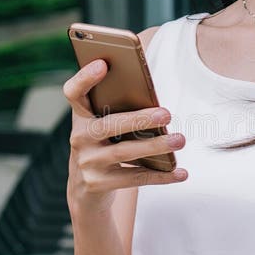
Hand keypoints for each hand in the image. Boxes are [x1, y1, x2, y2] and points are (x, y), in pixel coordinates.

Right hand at [63, 59, 186, 215]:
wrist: (86, 191)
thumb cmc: (105, 146)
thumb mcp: (105, 127)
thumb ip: (121, 111)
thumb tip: (159, 105)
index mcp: (80, 117)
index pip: (74, 92)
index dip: (84, 77)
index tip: (103, 63)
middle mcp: (78, 138)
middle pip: (109, 125)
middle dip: (140, 119)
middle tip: (167, 113)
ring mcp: (86, 163)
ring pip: (124, 152)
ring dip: (156, 146)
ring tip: (180, 140)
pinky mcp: (97, 185)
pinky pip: (134, 178)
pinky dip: (161, 176)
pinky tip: (181, 173)